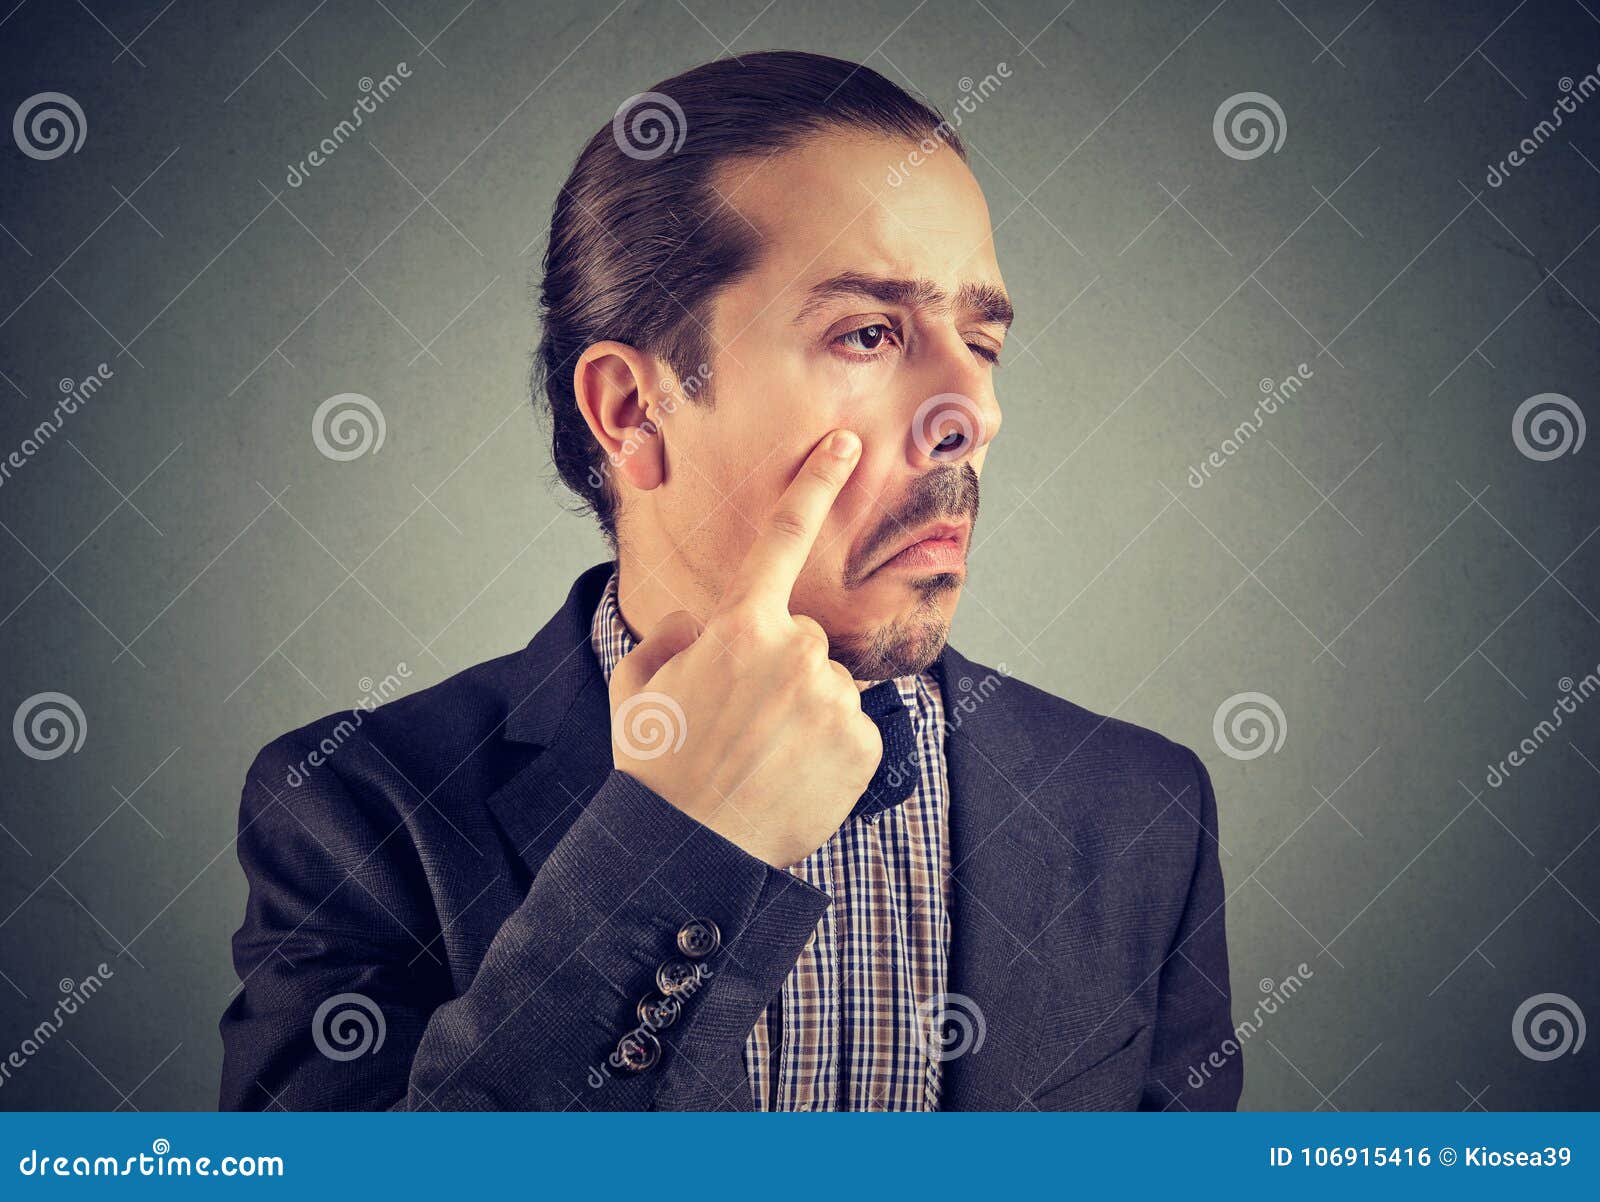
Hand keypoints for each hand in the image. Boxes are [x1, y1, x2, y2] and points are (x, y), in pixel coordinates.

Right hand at [607, 429, 881, 867]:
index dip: (815, 483)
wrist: (689, 851)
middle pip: (802, 638)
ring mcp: (834, 699)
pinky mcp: (864, 744)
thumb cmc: (657, 766)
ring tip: (762, 757)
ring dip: (803, 709)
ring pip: (829, 684)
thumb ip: (666, 636)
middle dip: (777, 667)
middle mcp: (796, 652)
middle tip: (739, 722)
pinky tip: (793, 775)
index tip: (846, 444)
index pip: (782, 539)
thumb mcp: (637, 685)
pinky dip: (829, 747)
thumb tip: (698, 623)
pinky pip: (853, 727)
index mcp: (739, 628)